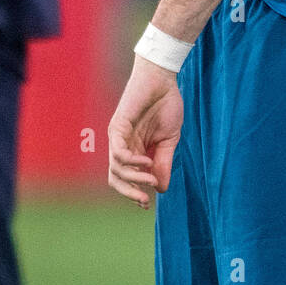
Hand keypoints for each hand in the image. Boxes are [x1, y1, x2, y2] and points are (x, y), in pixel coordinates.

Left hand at [108, 55, 183, 209]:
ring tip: (150, 180)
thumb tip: (160, 189)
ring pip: (116, 168)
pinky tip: (146, 161)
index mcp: (135, 151)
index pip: (128, 178)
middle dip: (129, 193)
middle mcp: (123, 146)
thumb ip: (163, 163)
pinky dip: (132, 161)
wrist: (163, 80)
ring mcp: (118, 137)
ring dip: (134, 179)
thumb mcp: (169, 141)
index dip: (135, 193)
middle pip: (116, 178)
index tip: (148, 205)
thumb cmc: (166, 106)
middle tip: (145, 202)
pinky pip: (119, 152)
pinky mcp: (117, 126)